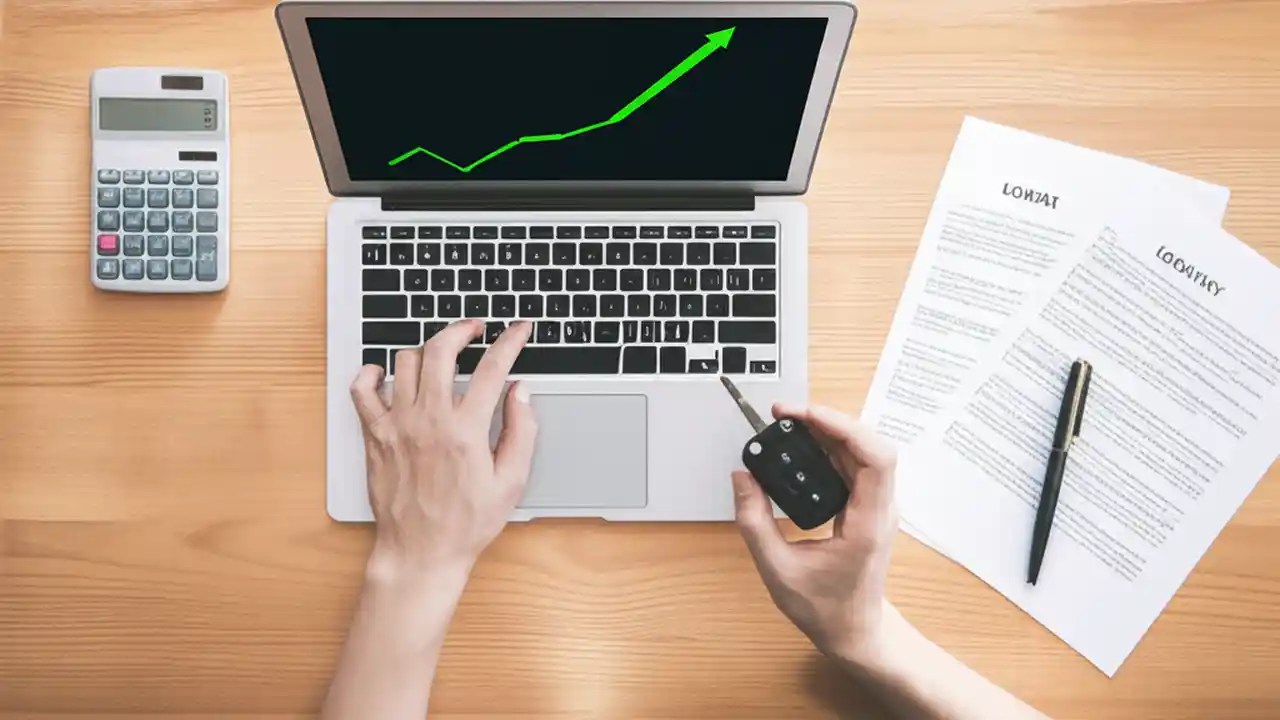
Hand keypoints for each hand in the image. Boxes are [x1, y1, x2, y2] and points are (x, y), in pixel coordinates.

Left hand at [348, 319, 537, 578]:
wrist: (420, 553)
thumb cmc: (465, 524)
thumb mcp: (511, 482)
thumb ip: (521, 432)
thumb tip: (521, 393)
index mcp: (466, 431)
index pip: (492, 368)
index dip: (510, 341)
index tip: (519, 330)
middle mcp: (428, 421)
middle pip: (441, 350)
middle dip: (462, 329)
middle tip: (474, 329)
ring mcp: (396, 425)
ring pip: (405, 362)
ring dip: (426, 351)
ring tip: (439, 356)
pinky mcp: (374, 436)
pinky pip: (362, 390)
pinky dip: (372, 374)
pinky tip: (385, 374)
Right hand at [732, 403, 897, 661]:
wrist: (855, 632)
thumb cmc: (823, 608)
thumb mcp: (777, 570)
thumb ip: (754, 522)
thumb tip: (742, 476)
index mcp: (867, 524)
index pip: (875, 459)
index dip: (842, 427)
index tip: (803, 415)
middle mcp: (880, 509)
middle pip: (869, 445)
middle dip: (829, 421)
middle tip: (786, 414)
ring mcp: (878, 506)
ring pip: (863, 450)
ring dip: (829, 431)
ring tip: (790, 423)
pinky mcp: (868, 506)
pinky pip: (856, 464)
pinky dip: (831, 447)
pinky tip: (804, 445)